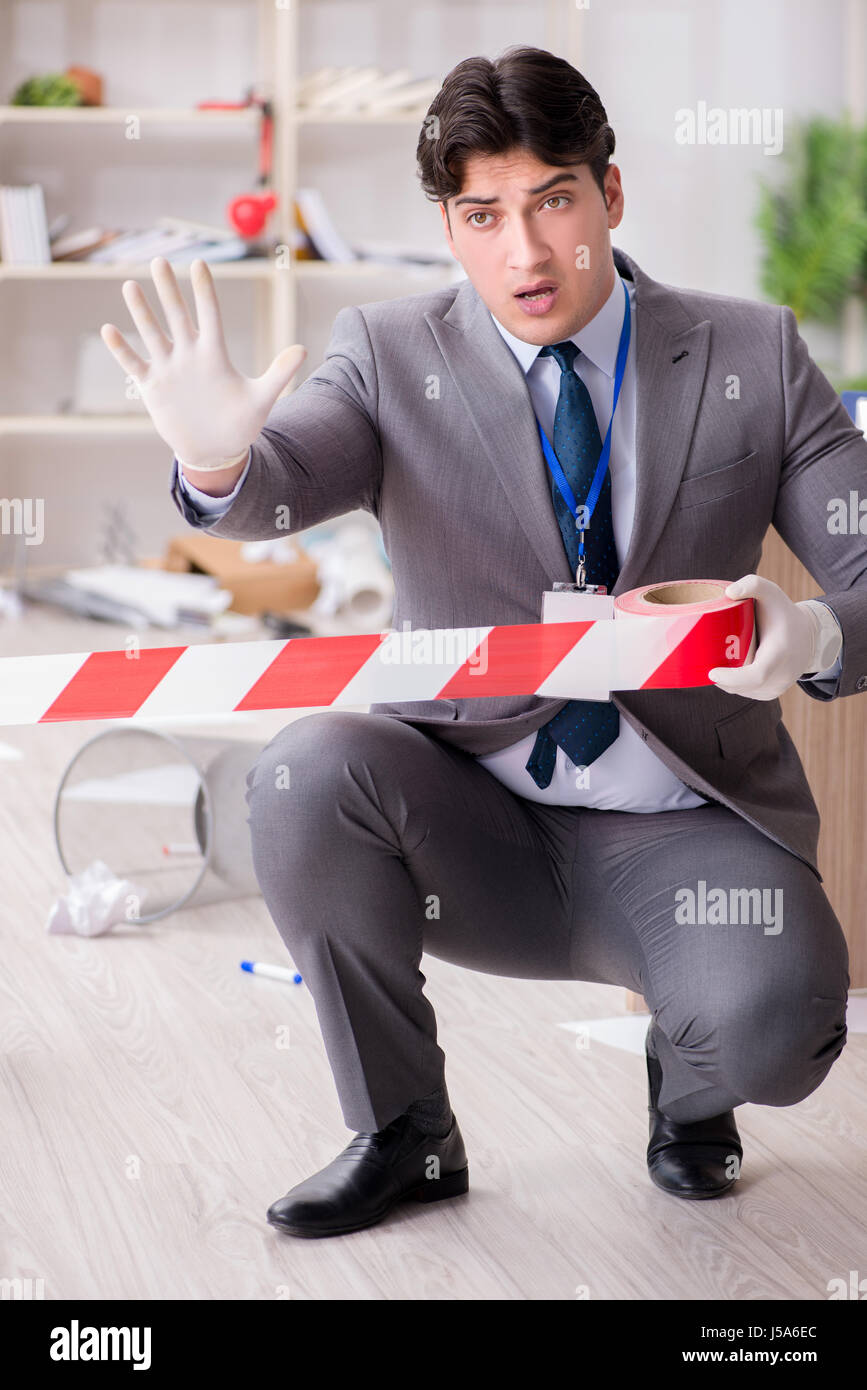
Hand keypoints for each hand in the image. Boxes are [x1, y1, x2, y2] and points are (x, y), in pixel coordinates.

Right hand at [100, 257, 306, 470]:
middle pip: (177, 315)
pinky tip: (108, 329)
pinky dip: (121, 349)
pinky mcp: (153, 386)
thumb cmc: (240, 424)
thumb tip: (303, 349)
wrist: (216, 450)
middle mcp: (189, 355)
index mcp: (214, 354)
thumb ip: (280, 373)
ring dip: (141, 311)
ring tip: (129, 285)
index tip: (199, 264)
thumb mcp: (262, 399)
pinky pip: (134, 363)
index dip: (204, 291)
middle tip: (159, 260)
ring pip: (152, 333)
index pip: (209, 315)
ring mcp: (169, 369)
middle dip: (168, 289)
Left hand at [707, 573, 818, 699]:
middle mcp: (781, 674)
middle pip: (743, 686)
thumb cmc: (782, 612)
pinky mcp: (772, 693)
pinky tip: (728, 673)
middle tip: (706, 663)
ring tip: (717, 664)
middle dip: (721, 679)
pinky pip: (747, 693)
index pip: (756, 675)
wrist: (807, 636)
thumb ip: (752, 584)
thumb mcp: (771, 592)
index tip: (712, 673)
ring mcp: (777, 687)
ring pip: (742, 691)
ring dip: (726, 683)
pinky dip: (734, 686)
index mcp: (779, 653)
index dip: (732, 678)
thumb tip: (728, 593)